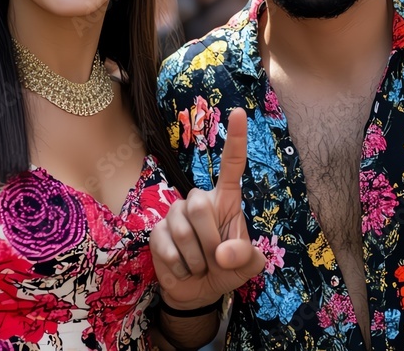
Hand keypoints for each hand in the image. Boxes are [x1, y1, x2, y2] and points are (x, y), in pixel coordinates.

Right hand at [151, 108, 265, 310]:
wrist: (198, 291)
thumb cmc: (226, 268)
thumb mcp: (246, 266)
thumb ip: (244, 258)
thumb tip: (223, 253)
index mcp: (226, 200)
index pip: (232, 165)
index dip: (236, 139)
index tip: (239, 112)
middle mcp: (199, 200)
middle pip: (199, 207)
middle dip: (210, 241)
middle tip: (214, 259)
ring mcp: (175, 214)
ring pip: (182, 228)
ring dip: (196, 257)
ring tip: (200, 265)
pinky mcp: (157, 232)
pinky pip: (166, 245)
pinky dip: (179, 265)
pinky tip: (183, 269)